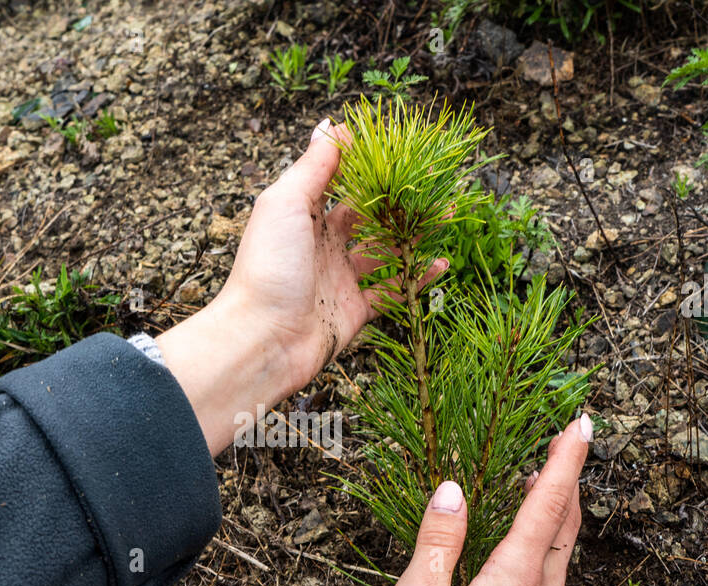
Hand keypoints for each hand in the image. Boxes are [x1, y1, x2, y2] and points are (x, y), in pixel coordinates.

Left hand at [213, 117, 445, 394]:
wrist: (262, 339)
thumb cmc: (267, 266)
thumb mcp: (286, 203)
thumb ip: (312, 166)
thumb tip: (332, 124)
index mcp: (302, 217)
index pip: (339, 183)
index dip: (366, 166)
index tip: (399, 147)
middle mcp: (321, 247)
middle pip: (367, 217)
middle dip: (398, 201)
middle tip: (432, 183)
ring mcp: (338, 280)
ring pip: (384, 252)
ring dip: (413, 236)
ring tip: (445, 216)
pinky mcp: (353, 312)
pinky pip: (392, 291)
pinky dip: (416, 279)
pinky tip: (440, 263)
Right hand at [377, 413, 591, 585]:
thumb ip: (438, 542)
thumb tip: (453, 491)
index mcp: (515, 579)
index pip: (549, 504)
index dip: (565, 460)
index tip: (580, 424)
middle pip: (567, 521)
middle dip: (568, 475)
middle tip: (565, 437)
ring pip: (564, 547)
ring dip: (557, 508)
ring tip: (541, 478)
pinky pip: (554, 571)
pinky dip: (548, 539)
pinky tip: (526, 539)